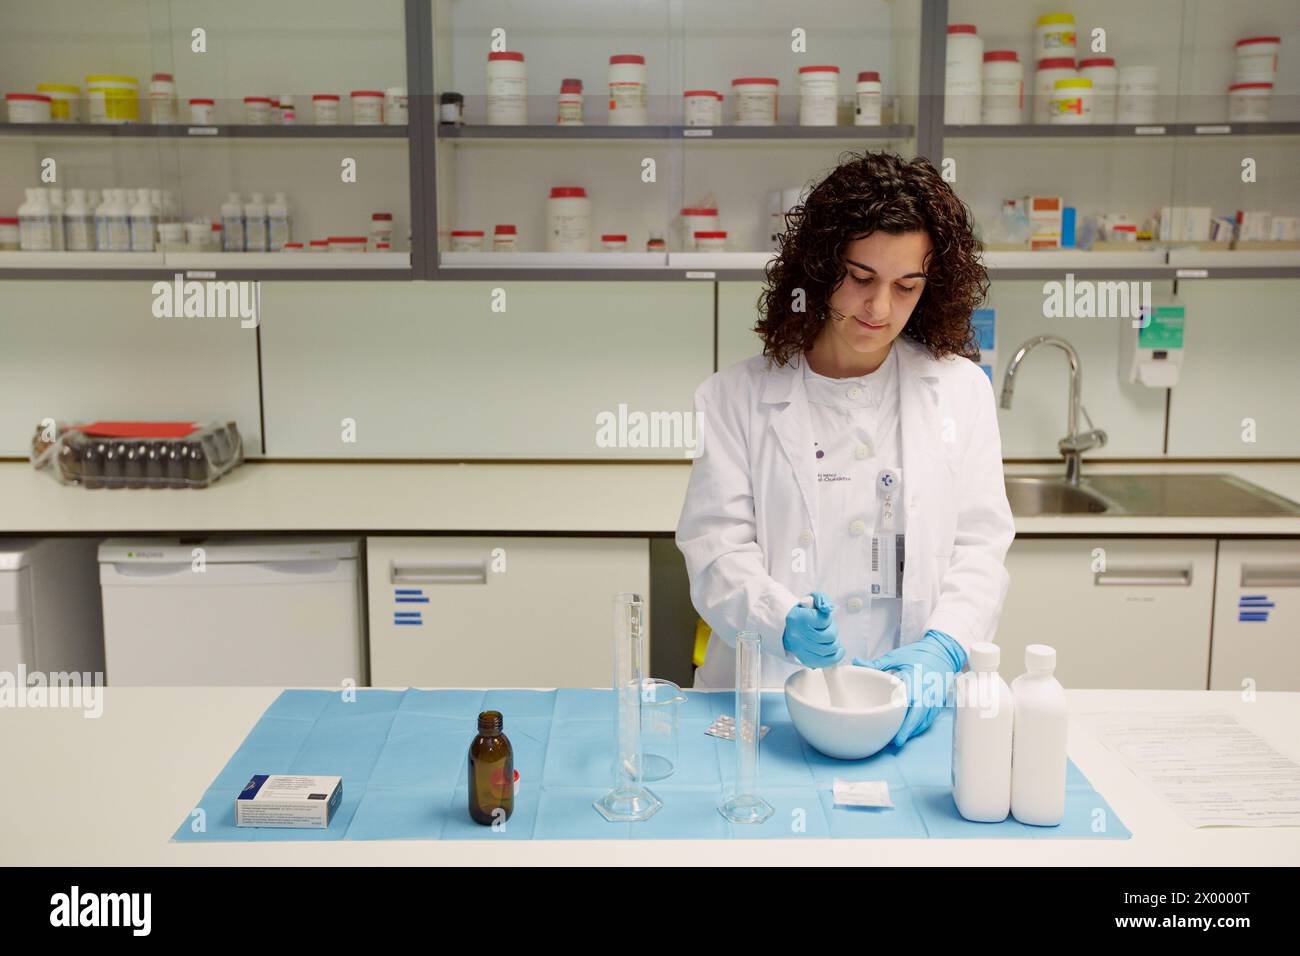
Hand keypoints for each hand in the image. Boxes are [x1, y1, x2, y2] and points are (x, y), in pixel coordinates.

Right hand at [782, 591, 842, 668]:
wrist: (789, 627)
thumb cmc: (803, 613)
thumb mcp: (811, 600)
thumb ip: (821, 599)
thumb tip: (827, 608)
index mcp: (797, 617)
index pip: (823, 620)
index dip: (828, 620)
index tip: (824, 619)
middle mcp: (796, 635)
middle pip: (827, 637)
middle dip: (833, 632)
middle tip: (830, 629)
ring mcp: (799, 649)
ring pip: (828, 650)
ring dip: (835, 644)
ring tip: (833, 639)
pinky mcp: (803, 659)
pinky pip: (824, 662)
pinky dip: (835, 657)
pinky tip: (838, 651)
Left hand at [853, 629, 966, 745]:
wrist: (943, 651)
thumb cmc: (920, 653)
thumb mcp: (898, 656)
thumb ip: (878, 664)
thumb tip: (857, 662)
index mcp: (917, 681)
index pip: (909, 704)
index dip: (902, 719)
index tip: (895, 730)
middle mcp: (928, 692)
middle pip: (918, 717)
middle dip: (908, 731)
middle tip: (895, 743)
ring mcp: (935, 699)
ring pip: (924, 721)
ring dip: (913, 731)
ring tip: (898, 740)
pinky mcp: (938, 702)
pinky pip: (929, 719)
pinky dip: (919, 727)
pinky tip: (910, 732)